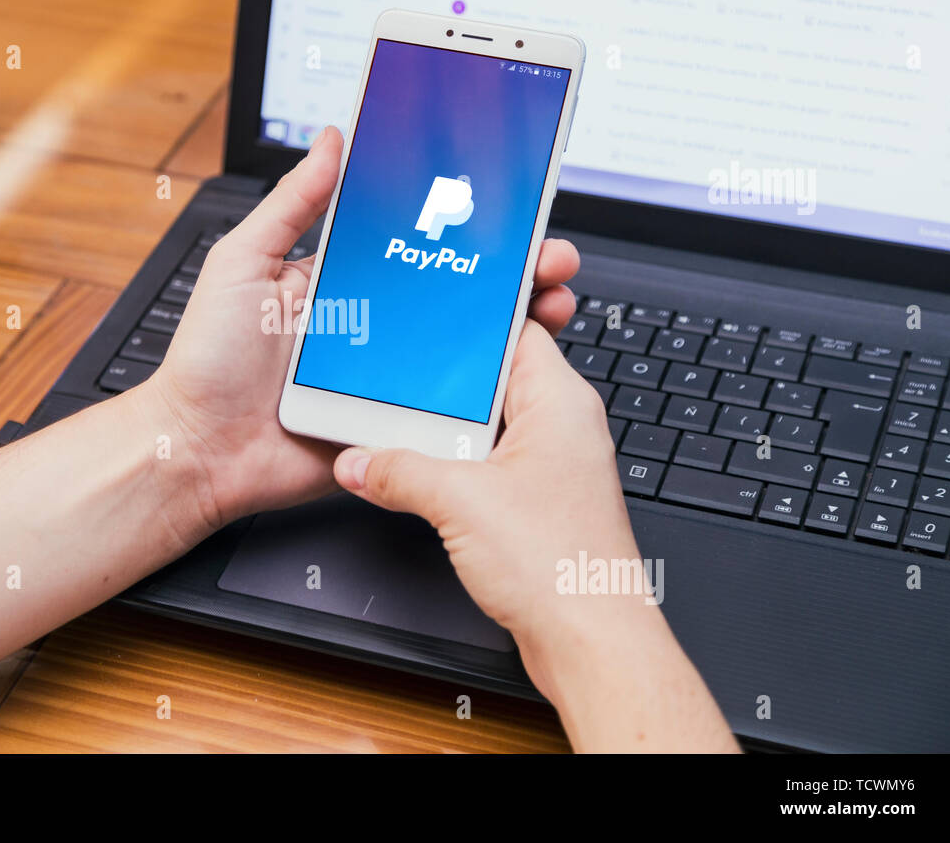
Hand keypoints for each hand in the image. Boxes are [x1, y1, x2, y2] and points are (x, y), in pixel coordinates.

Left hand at [144, 125, 581, 535]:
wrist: (198, 452)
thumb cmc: (208, 360)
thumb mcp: (242, 264)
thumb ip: (292, 204)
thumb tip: (332, 139)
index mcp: (340, 277)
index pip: (415, 239)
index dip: (463, 223)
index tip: (509, 203)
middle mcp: (372, 321)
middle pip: (455, 289)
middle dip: (511, 270)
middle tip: (549, 257)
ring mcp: (386, 373)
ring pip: (465, 345)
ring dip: (515, 324)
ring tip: (548, 305)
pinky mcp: (391, 421)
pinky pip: (447, 403)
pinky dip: (488, 389)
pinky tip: (519, 370)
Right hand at [331, 316, 657, 695]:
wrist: (590, 642)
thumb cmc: (562, 568)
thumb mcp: (459, 502)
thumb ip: (398, 472)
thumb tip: (359, 460)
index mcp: (560, 402)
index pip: (517, 329)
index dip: (472, 317)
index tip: (430, 307)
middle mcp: (563, 428)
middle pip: (493, 379)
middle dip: (443, 379)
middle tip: (396, 370)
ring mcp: (552, 467)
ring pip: (487, 426)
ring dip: (445, 430)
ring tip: (396, 423)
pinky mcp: (537, 504)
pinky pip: (488, 466)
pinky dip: (455, 466)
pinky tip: (419, 475)